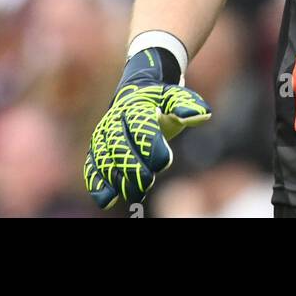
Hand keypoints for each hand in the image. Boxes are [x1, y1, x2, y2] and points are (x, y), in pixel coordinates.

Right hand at [83, 48, 211, 208]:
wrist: (134, 95)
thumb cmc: (159, 101)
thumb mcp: (175, 98)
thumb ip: (187, 105)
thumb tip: (202, 115)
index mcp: (135, 107)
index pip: (141, 125)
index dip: (151, 144)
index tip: (165, 161)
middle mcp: (114, 121)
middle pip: (119, 145)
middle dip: (132, 165)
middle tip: (147, 183)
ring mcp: (103, 137)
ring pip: (104, 159)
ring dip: (116, 178)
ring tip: (135, 194)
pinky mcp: (97, 152)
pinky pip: (92, 168)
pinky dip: (97, 184)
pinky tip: (108, 199)